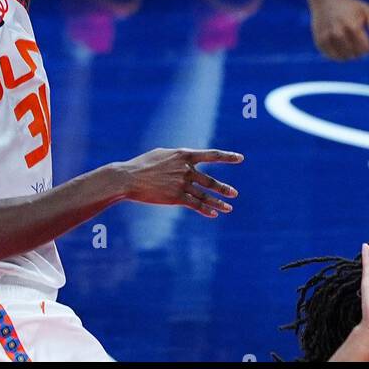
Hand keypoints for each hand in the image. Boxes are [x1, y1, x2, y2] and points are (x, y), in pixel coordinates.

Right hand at [116, 147, 241, 217]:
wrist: (128, 178)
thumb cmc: (143, 164)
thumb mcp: (163, 154)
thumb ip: (178, 158)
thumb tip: (188, 160)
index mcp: (184, 155)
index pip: (211, 155)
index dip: (227, 156)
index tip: (240, 158)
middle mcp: (186, 169)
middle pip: (210, 180)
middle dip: (223, 188)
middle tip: (234, 194)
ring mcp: (182, 184)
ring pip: (205, 195)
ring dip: (218, 203)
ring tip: (229, 208)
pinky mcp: (176, 197)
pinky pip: (195, 205)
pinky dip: (205, 210)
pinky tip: (213, 214)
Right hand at [310, 0, 368, 60]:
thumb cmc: (350, 6)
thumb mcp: (366, 10)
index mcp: (352, 26)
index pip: (365, 49)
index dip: (367, 47)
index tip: (364, 41)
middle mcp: (339, 32)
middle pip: (354, 54)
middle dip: (358, 52)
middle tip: (356, 44)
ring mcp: (327, 37)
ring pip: (342, 57)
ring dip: (348, 55)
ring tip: (349, 47)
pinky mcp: (319, 40)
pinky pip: (331, 56)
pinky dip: (336, 55)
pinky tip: (339, 47)